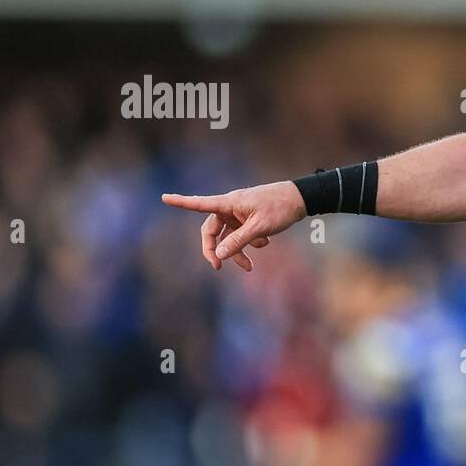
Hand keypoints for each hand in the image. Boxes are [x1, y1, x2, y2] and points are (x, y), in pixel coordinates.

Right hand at [161, 181, 306, 271]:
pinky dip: (251, 242)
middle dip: (215, 249)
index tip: (164, 197)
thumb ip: (239, 241)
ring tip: (250, 267)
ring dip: (237, 252)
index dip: (181, 202)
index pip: (200, 203)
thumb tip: (220, 255)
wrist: (301, 199)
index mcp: (229, 203)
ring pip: (230, 237)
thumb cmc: (280, 207)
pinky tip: (266, 243)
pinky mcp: (250, 218)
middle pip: (212, 230)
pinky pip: (243, 234)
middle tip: (217, 267)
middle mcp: (231, 207)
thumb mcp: (259, 227)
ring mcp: (240, 213)